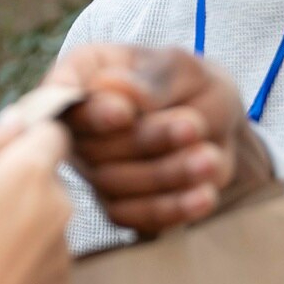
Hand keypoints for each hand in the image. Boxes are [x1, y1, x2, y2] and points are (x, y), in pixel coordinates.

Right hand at [0, 119, 72, 283]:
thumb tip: (16, 119)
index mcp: (29, 173)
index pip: (53, 132)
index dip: (28, 137)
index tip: (3, 152)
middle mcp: (60, 205)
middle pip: (47, 177)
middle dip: (18, 184)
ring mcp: (65, 247)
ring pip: (46, 216)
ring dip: (23, 222)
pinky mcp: (63, 281)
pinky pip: (47, 252)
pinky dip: (26, 256)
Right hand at [45, 45, 274, 232]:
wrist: (219, 125)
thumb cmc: (190, 85)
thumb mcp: (182, 68)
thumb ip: (151, 78)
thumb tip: (111, 86)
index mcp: (81, 77)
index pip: (64, 96)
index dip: (91, 111)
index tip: (124, 114)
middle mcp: (77, 126)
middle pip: (92, 145)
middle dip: (146, 140)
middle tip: (193, 126)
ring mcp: (92, 168)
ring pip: (113, 183)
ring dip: (165, 173)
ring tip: (210, 158)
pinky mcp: (116, 204)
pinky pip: (132, 215)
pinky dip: (170, 208)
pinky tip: (203, 196)